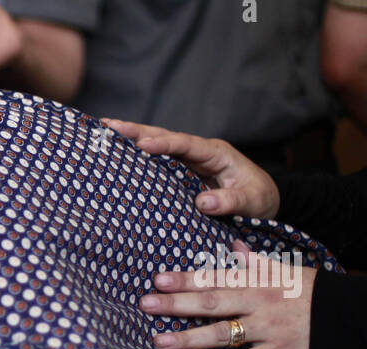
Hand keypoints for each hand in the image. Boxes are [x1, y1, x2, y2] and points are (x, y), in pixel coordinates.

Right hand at [102, 119, 280, 219]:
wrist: (263, 204)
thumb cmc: (260, 200)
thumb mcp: (253, 202)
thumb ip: (231, 201)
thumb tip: (202, 202)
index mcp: (216, 153)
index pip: (186, 144)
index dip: (165, 144)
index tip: (143, 145)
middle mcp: (199, 153)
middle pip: (164, 136)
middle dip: (137, 131)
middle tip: (108, 125)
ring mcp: (188, 162)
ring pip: (156, 146)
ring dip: (131, 140)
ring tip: (102, 132)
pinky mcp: (180, 173)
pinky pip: (156, 164)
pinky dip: (135, 158)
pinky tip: (115, 156)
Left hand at [141, 240, 315, 348]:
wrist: (348, 317)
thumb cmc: (311, 293)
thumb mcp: (286, 271)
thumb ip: (256, 262)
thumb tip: (234, 246)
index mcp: (257, 282)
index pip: (215, 279)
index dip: (186, 279)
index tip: (158, 279)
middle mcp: (257, 304)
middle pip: (211, 303)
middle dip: (176, 304)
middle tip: (145, 305)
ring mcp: (265, 330)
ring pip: (221, 334)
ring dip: (188, 339)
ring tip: (158, 342)